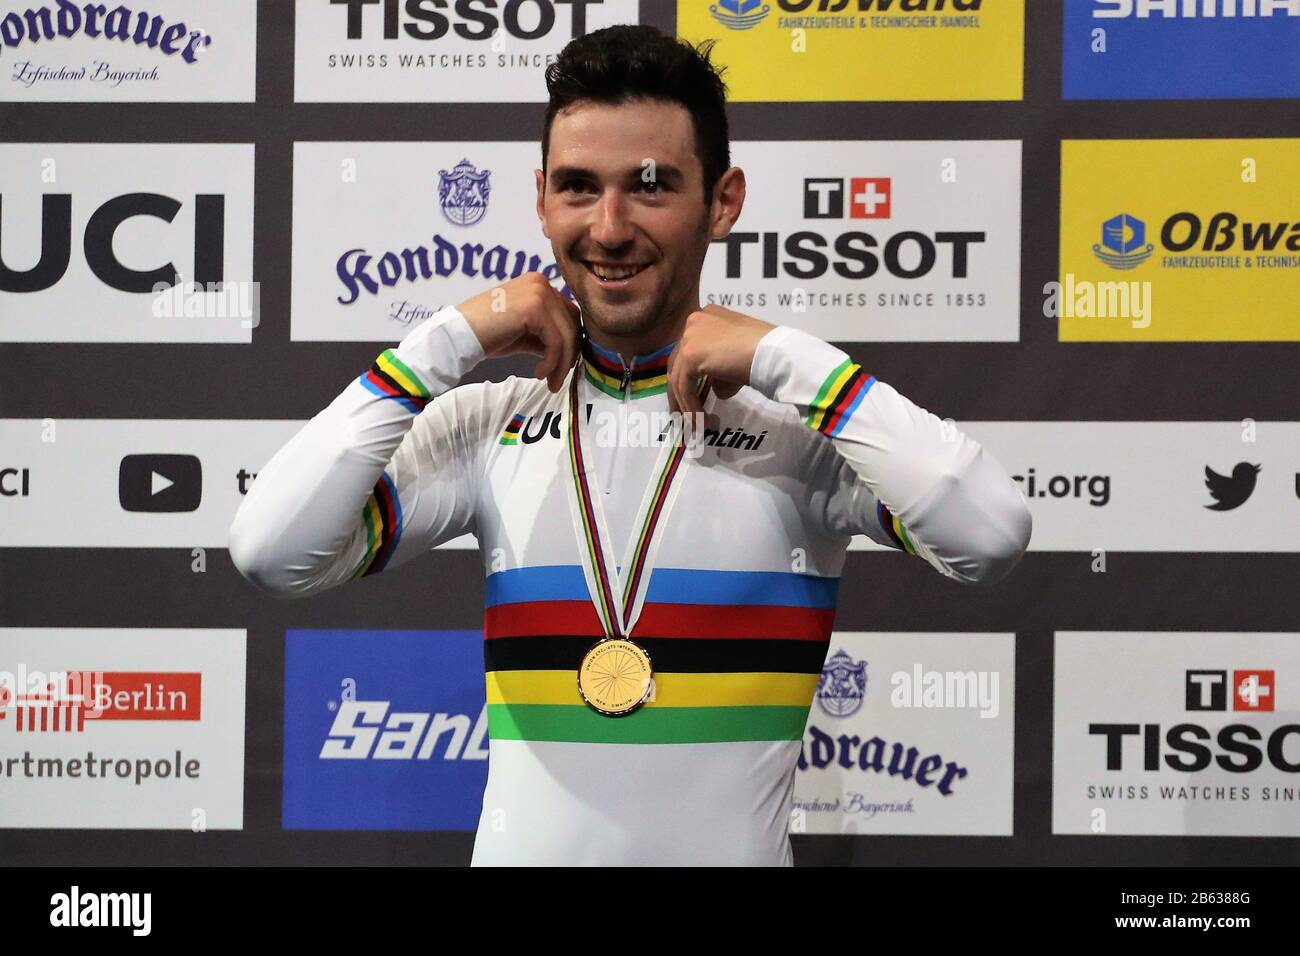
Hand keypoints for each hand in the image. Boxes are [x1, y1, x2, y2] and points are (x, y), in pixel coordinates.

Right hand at [457, 273, 580, 391]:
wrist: (459, 334)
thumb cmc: (486, 334)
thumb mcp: (524, 332)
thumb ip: (546, 335)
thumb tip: (570, 350)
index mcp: (537, 284)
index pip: (569, 313)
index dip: (570, 341)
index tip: (562, 366)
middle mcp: (541, 283)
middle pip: (572, 323)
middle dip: (569, 354)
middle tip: (559, 379)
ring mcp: (538, 293)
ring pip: (567, 334)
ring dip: (562, 363)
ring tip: (551, 381)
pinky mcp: (535, 308)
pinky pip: (556, 341)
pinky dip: (552, 362)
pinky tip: (539, 373)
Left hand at [666, 305, 775, 415]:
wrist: (774, 353)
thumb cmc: (765, 353)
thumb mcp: (738, 358)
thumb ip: (722, 370)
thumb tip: (716, 389)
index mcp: (707, 317)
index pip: (689, 348)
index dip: (688, 375)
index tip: (690, 395)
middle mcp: (694, 322)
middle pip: (678, 362)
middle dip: (679, 391)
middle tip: (683, 413)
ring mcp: (690, 337)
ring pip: (679, 377)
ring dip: (685, 404)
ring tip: (695, 424)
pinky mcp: (690, 354)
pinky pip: (685, 387)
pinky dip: (691, 406)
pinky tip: (700, 420)